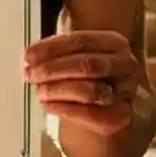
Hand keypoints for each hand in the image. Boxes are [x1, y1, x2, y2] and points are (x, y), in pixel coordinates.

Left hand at [23, 31, 139, 134]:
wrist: (105, 102)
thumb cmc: (88, 74)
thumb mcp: (76, 55)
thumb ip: (56, 53)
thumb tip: (29, 57)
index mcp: (114, 42)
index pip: (81, 41)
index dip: (51, 48)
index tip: (29, 56)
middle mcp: (125, 65)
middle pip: (86, 65)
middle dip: (53, 70)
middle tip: (31, 74)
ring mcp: (126, 91)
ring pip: (89, 90)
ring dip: (58, 90)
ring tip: (39, 91)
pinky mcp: (120, 115)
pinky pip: (91, 114)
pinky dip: (65, 109)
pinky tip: (49, 105)